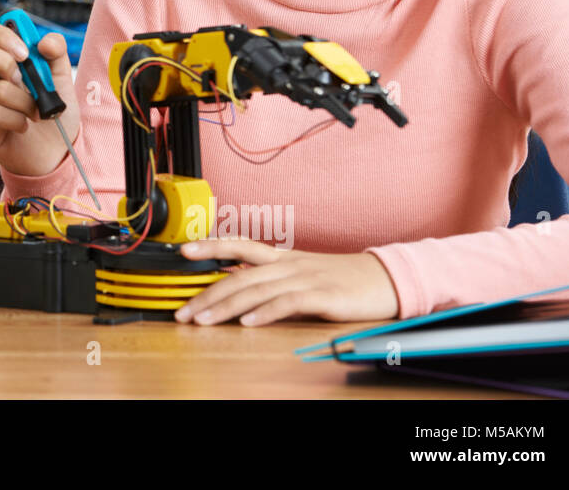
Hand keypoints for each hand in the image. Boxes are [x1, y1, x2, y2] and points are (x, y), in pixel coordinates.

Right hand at [0, 17, 76, 177]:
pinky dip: (19, 119)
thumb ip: (56, 53)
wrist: (55, 153)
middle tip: (25, 77)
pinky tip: (24, 126)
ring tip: (36, 113)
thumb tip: (43, 41)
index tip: (25, 51)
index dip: (0, 32)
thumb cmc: (53, 114)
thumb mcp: (61, 78)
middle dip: (4, 59)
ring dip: (27, 102)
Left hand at [171, 240, 399, 325]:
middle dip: (206, 294)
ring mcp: (305, 278)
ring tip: (203, 320)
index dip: (210, 246)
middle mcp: (288, 264)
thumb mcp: (302, 273)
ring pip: (257, 290)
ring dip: (226, 307)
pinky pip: (288, 303)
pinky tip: (248, 323)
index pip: (239, 247)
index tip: (183, 251)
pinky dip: (265, 312)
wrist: (385, 280)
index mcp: (282, 257)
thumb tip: (237, 282)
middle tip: (183, 312)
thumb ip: (271, 278)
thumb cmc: (341, 280)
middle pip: (239, 276)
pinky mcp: (322, 296)